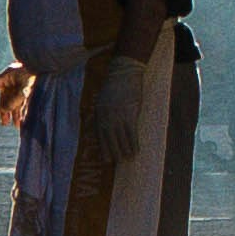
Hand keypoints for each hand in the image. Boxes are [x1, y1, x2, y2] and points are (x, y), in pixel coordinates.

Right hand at [0, 62, 37, 126]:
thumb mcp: (25, 85)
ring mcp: (20, 85)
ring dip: (14, 113)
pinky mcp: (28, 89)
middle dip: (4, 111)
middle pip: (4, 98)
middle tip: (4, 123)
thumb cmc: (36, 70)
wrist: (48, 65)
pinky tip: (23, 118)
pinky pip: (22, 101)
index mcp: (6, 76)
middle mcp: (12, 81)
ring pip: (13, 101)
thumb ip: (15, 98)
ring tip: (16, 124)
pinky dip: (22, 110)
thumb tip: (4, 110)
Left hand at [82, 52, 149, 180]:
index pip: (101, 136)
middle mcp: (107, 116)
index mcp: (99, 113)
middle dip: (114, 152)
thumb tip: (97, 130)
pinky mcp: (131, 113)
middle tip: (117, 162)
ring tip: (128, 159)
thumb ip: (99, 115)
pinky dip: (134, 143)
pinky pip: (132, 132)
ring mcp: (119, 115)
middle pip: (110, 139)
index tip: (106, 159)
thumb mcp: (100, 100)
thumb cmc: (113, 86)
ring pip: (122, 138)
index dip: (104, 149)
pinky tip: (136, 150)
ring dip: (125, 150)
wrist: (124, 72)